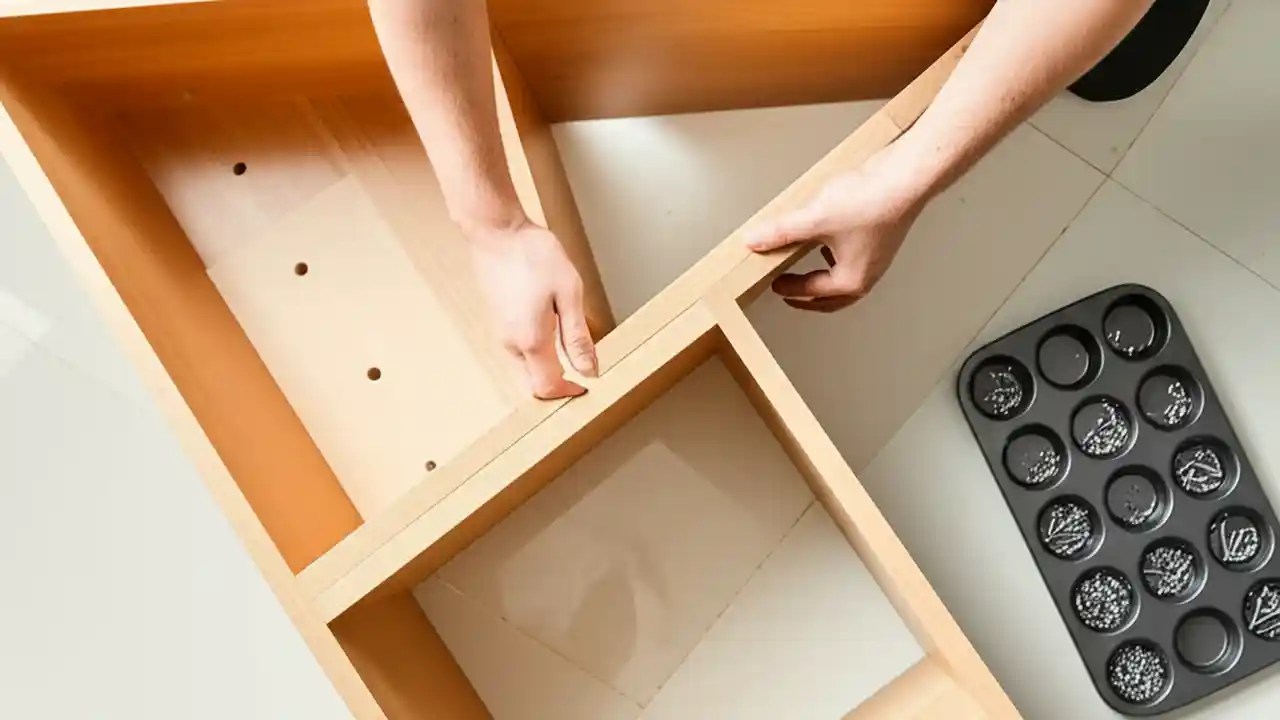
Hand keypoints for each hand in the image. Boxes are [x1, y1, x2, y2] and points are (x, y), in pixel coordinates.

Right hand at [468, 219, 596, 398]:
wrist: (496, 232)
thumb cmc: (534, 255)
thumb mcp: (568, 293)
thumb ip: (577, 336)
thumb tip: (589, 370)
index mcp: (530, 340)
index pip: (548, 386)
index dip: (569, 393)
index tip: (588, 385)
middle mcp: (511, 344)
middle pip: (532, 385)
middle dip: (556, 387)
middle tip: (582, 376)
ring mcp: (501, 334)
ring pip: (525, 370)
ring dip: (547, 371)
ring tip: (572, 355)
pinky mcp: (499, 322)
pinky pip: (519, 353)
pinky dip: (537, 356)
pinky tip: (555, 336)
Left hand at [744, 149, 928, 312]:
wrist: (907, 176)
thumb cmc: (872, 202)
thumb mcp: (814, 219)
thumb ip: (780, 232)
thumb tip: (755, 241)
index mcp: (851, 280)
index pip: (811, 292)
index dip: (787, 288)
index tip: (774, 284)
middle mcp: (868, 272)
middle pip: (833, 297)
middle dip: (810, 296)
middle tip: (792, 292)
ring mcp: (877, 254)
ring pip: (845, 275)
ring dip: (825, 275)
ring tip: (805, 262)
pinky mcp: (880, 234)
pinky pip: (853, 254)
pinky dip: (836, 253)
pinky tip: (827, 233)